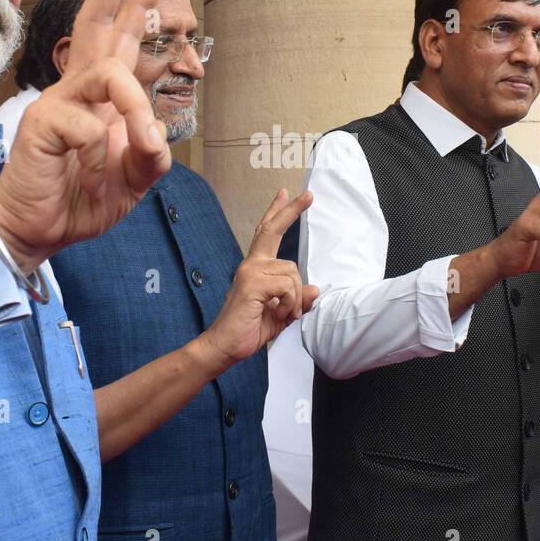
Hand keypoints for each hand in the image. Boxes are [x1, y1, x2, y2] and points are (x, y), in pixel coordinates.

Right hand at [0, 0, 171, 272]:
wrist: (40, 231)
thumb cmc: (81, 199)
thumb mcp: (133, 181)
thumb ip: (150, 157)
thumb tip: (153, 134)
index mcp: (103, 97)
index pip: (121, 41)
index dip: (135, 4)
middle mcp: (79, 89)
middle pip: (95, 24)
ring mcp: (58, 102)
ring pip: (108, 74)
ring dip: (133, 106)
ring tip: (138, 142)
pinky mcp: (41, 123)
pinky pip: (86, 125)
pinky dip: (99, 153)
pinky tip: (89, 171)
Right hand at [196, 189, 320, 373]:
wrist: (224, 347)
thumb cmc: (248, 330)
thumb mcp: (282, 315)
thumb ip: (297, 301)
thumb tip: (315, 289)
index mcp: (256, 268)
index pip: (267, 233)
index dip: (278, 212)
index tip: (287, 193)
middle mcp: (251, 265)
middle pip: (272, 229)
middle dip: (291, 210)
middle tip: (309, 194)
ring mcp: (250, 272)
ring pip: (292, 272)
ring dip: (296, 298)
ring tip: (284, 314)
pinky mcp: (252, 283)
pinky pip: (287, 286)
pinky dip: (290, 304)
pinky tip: (279, 314)